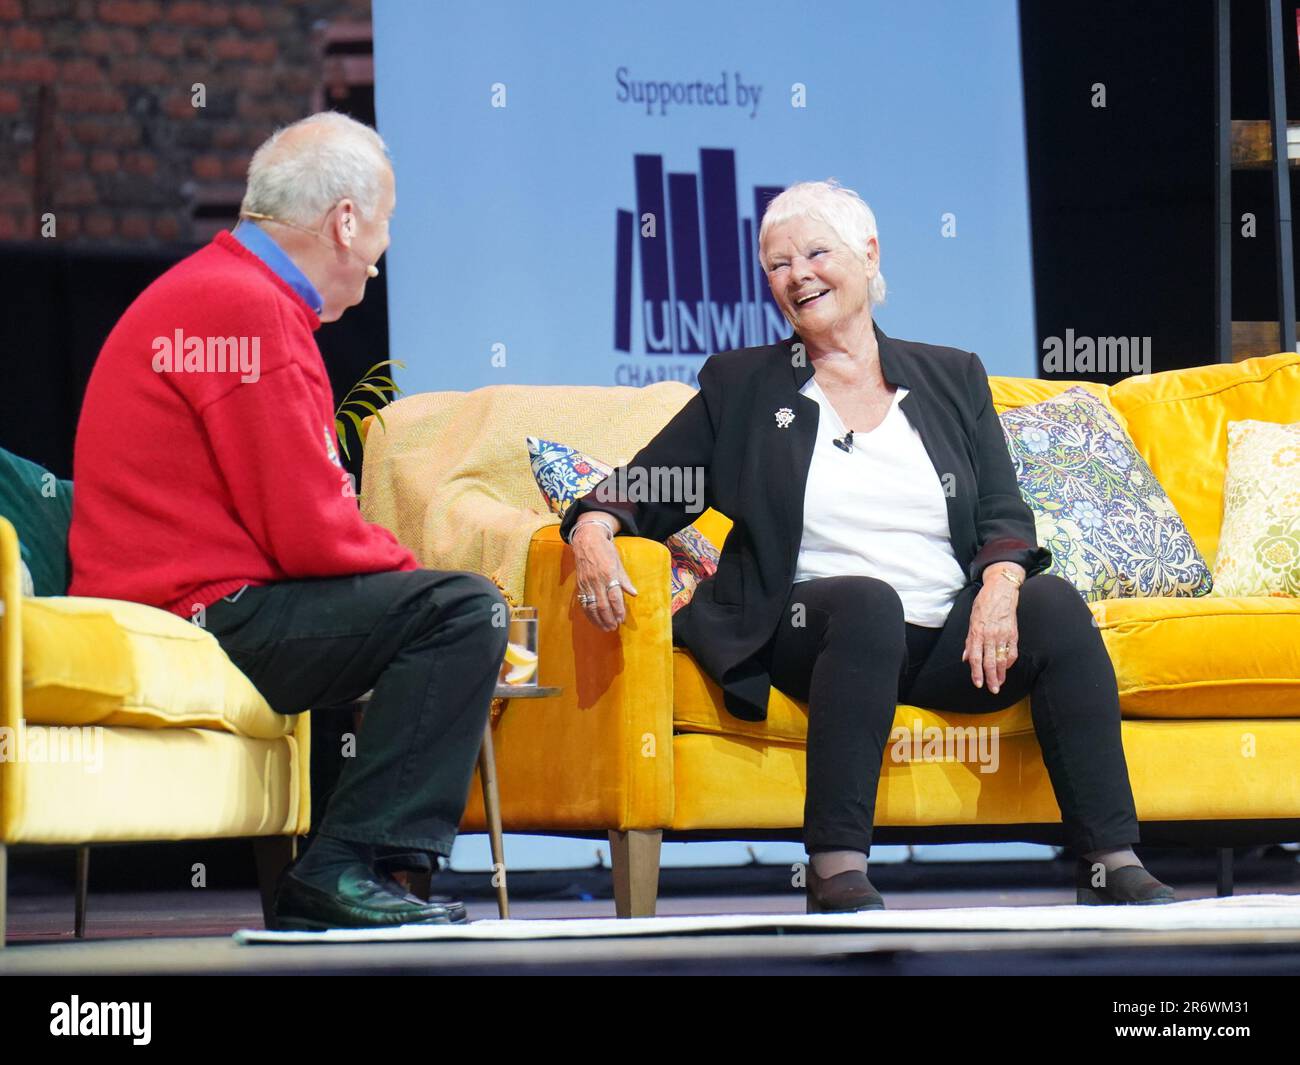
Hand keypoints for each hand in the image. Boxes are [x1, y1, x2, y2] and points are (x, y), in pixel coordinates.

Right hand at [571, 517, 637, 631]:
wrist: (586, 541)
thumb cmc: (605, 550)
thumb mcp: (618, 562)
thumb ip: (625, 580)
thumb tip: (634, 594)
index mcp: (608, 574)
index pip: (614, 596)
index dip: (618, 610)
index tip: (622, 619)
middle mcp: (596, 580)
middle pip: (603, 604)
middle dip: (609, 618)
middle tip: (614, 627)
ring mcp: (586, 583)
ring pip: (592, 606)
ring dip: (598, 619)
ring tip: (605, 628)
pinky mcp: (580, 585)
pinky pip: (583, 603)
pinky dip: (589, 614)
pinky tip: (594, 620)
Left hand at [961, 563, 1023, 693]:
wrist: (1001, 590)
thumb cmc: (984, 603)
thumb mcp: (972, 620)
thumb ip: (969, 640)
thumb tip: (966, 658)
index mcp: (977, 632)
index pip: (975, 658)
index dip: (976, 673)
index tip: (978, 683)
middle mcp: (990, 635)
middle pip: (989, 662)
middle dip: (990, 678)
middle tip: (992, 690)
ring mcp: (1003, 635)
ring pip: (1002, 660)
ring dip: (1001, 674)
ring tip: (999, 684)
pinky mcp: (1013, 633)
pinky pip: (1012, 652)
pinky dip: (1010, 662)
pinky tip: (1007, 668)